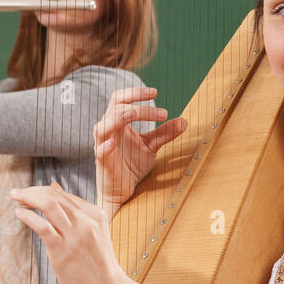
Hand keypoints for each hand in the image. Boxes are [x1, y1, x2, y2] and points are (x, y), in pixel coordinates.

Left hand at [9, 182, 129, 283]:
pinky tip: (19, 214)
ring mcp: (75, 235)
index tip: (28, 193)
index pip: (63, 195)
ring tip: (16, 198)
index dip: (42, 190)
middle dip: (32, 191)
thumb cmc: (97, 266)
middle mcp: (86, 221)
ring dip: (28, 198)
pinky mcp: (63, 250)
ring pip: (49, 204)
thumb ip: (75, 211)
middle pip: (54, 195)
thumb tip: (54, 187)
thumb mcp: (92, 232)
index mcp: (95, 215)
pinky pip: (42, 226)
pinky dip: (28, 216)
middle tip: (16, 193)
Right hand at [94, 86, 186, 217]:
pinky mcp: (102, 162)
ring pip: (104, 125)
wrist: (121, 191)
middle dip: (137, 105)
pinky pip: (100, 150)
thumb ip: (164, 133)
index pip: (121, 99)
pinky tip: (113, 143)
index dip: (135, 92)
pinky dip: (106, 145)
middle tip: (161, 113)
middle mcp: (108, 131)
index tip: (155, 93)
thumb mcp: (150, 147)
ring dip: (121, 117)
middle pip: (115, 107)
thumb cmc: (131, 165)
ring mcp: (103, 145)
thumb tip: (184, 121)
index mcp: (117, 123)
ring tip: (138, 115)